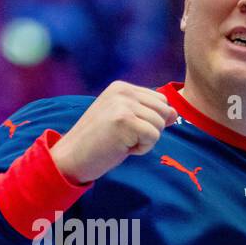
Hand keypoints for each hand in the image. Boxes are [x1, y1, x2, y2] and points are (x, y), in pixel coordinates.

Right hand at [49, 80, 178, 183]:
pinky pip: (153, 137)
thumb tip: (174, 113)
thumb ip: (147, 113)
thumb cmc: (98, 143)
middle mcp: (122, 91)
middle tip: (124, 137)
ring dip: (145, 141)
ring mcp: (122, 104)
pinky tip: (121, 148)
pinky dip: (141, 149)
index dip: (149, 121)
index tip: (125, 130)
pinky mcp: (124, 120)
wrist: (71, 158)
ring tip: (121, 142)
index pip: (159, 100)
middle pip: (163, 110)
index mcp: (121, 87)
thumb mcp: (124, 122)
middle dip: (150, 130)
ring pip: (160, 124)